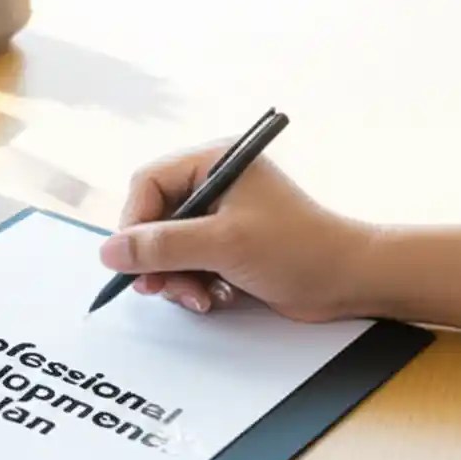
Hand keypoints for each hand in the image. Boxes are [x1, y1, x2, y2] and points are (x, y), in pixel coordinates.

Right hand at [101, 141, 375, 321]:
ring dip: (174, 277)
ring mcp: (220, 215)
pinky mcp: (226, 244)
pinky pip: (186, 263)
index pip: (148, 184)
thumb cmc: (300, 249)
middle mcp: (214, 183)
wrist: (352, 281)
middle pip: (153, 218)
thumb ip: (162, 246)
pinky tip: (212, 297)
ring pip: (166, 246)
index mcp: (215, 162)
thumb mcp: (223, 245)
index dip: (134, 223)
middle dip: (156, 258)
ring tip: (196, 297)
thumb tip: (109, 252)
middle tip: (158, 287)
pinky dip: (191, 284)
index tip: (132, 259)